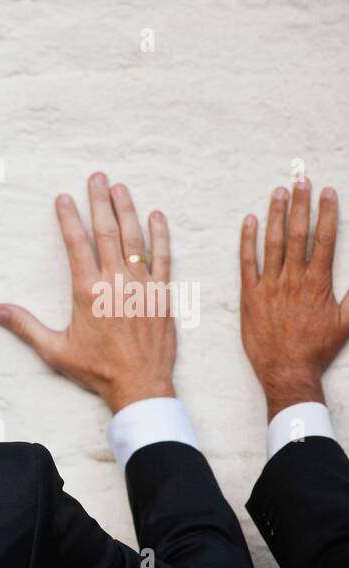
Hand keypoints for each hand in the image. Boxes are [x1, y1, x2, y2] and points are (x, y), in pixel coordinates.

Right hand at [0, 172, 175, 413]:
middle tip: (96, 176)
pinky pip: (163, 255)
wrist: (140, 383)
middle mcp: (115, 281)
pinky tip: (156, 215)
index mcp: (88, 291)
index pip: (76, 243)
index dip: (69, 217)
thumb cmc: (96, 370)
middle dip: (100, 201)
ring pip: (134, 237)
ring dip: (127, 209)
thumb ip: (25, 326)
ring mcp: (142, 284)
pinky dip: (160, 234)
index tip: (63, 197)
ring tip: (120, 187)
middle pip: (107, 231)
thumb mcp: (54, 350)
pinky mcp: (162, 292)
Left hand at [240, 179, 346, 420]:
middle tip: (301, 179)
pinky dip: (247, 240)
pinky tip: (249, 220)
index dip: (326, 212)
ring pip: (272, 243)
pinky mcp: (248, 296)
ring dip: (276, 215)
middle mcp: (293, 279)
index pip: (324, 238)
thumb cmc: (317, 347)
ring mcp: (269, 286)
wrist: (286, 370)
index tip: (327, 191)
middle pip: (298, 233)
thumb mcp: (347, 320)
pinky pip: (246, 263)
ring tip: (279, 191)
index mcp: (318, 282)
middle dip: (300, 204)